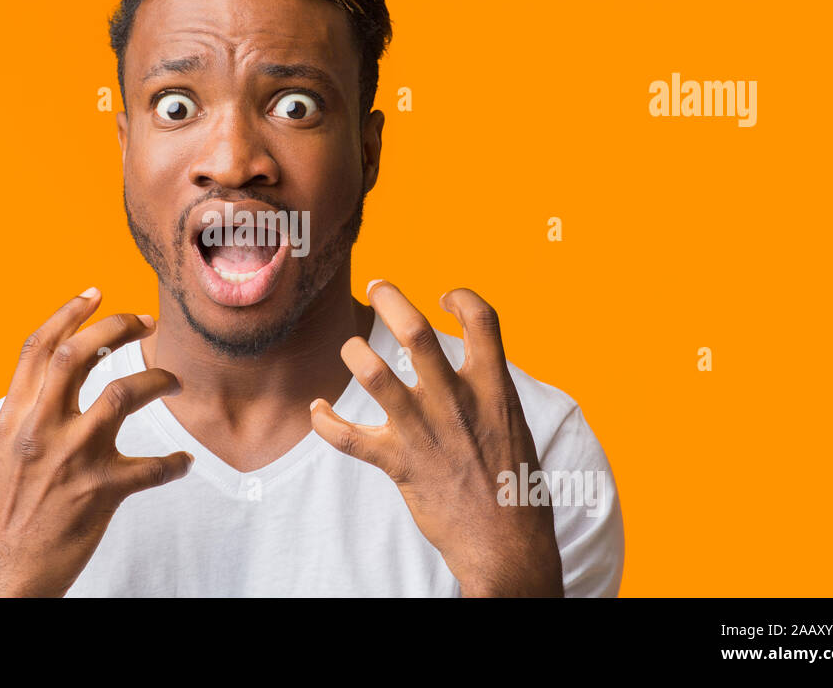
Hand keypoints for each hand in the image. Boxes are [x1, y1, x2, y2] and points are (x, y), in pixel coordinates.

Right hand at [0, 288, 193, 596]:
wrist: (8, 573)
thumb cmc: (11, 510)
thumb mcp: (7, 449)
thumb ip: (30, 409)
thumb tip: (58, 371)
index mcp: (14, 417)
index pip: (37, 348)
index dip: (68, 312)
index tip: (96, 292)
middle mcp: (39, 430)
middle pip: (77, 355)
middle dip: (116, 327)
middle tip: (146, 320)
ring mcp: (70, 459)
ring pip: (120, 395)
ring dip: (156, 380)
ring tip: (174, 381)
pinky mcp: (100, 491)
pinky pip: (153, 467)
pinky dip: (175, 462)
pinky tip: (184, 460)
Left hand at [309, 280, 563, 596]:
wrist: (508, 545)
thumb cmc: (514, 483)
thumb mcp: (513, 423)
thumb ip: (488, 387)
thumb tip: (470, 357)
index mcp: (494, 388)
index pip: (483, 318)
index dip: (461, 296)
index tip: (444, 298)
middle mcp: (456, 402)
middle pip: (415, 331)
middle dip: (391, 297)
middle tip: (379, 286)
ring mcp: (424, 432)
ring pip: (373, 374)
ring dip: (355, 352)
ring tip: (352, 349)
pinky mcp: (398, 464)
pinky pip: (348, 437)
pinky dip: (325, 421)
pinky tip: (318, 410)